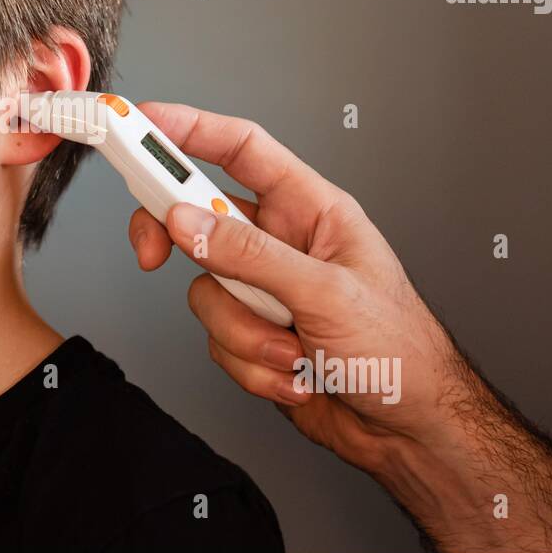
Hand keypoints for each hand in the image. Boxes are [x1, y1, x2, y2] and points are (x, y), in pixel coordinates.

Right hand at [127, 101, 466, 475]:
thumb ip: (251, 256)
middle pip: (201, 216)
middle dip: (180, 242)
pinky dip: (251, 365)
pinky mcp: (252, 335)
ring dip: (244, 333)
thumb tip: (188, 223)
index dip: (190, 129)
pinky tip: (295, 374)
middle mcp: (282, 244)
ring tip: (292, 349)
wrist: (409, 429)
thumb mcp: (326, 294)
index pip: (242, 150)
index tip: (142, 123)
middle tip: (154, 252)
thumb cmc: (400, 350)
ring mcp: (264, 291)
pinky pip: (216, 338)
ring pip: (205, 291)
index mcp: (311, 210)